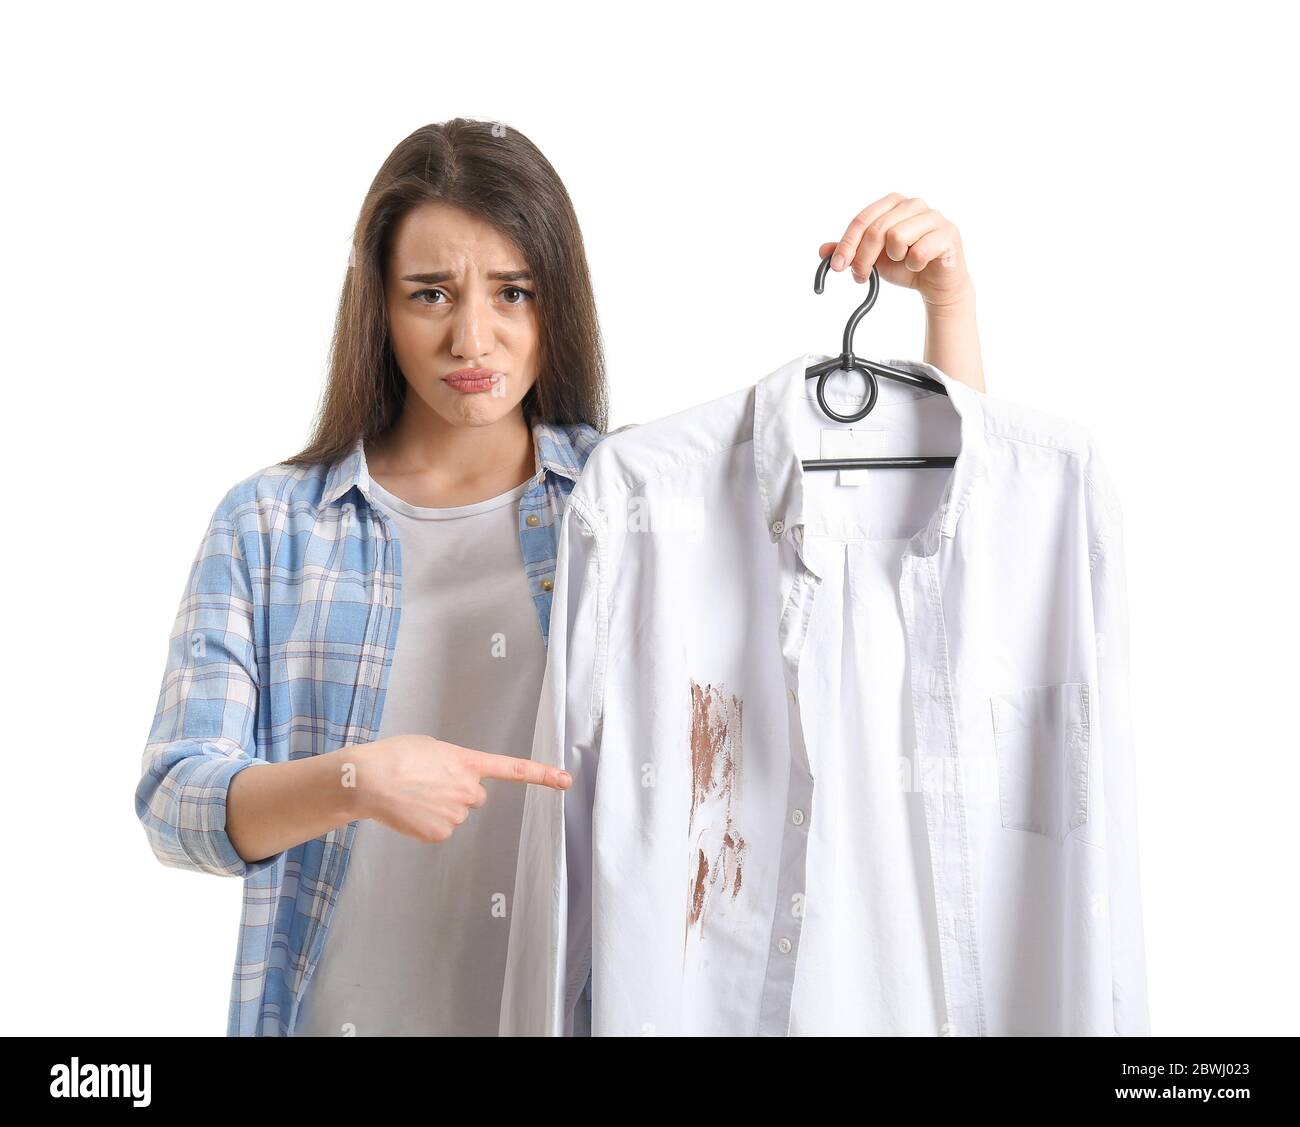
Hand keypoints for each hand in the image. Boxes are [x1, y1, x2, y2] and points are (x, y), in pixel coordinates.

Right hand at [352, 733, 570, 843]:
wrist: (368, 780)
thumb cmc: (394, 756)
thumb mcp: (429, 747)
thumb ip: (451, 762)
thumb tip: (450, 777)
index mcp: (467, 763)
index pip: (513, 769)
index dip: (541, 774)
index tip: (565, 780)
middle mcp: (469, 790)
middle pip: (475, 796)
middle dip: (458, 792)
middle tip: (429, 783)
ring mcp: (456, 814)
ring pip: (455, 813)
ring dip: (439, 806)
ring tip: (413, 794)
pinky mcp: (440, 834)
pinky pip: (439, 829)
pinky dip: (426, 823)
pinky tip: (409, 811)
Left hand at [819, 193, 972, 309]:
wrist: (936, 284)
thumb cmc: (904, 265)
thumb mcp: (872, 259)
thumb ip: (850, 251)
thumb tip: (823, 250)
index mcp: (893, 203)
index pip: (862, 220)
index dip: (846, 244)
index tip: (836, 266)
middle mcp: (914, 203)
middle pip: (876, 229)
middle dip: (863, 258)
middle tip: (860, 277)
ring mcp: (934, 216)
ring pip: (897, 237)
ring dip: (894, 258)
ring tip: (901, 261)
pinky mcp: (948, 234)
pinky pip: (919, 252)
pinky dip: (914, 264)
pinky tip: (919, 265)